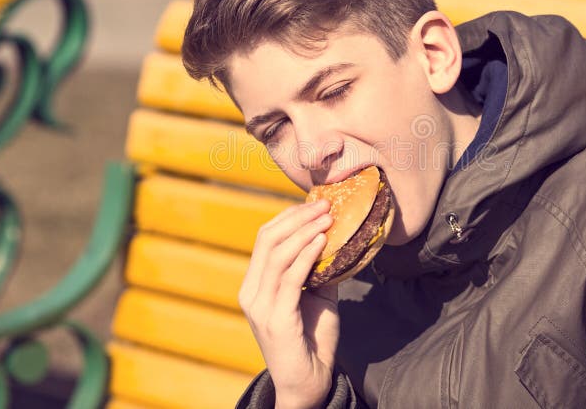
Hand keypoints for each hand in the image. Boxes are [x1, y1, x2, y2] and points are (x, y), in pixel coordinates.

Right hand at [239, 199, 338, 408]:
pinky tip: (323, 242)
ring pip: (277, 255)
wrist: (308, 382)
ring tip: (328, 219)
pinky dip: (307, 255)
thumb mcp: (314, 295)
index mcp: (254, 285)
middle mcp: (251, 293)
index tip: (315, 204)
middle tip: (324, 206)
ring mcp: (260, 307)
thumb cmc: (311, 338)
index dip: (288, 217)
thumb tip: (334, 236)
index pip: (264, 238)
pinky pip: (290, 279)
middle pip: (267, 240)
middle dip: (297, 218)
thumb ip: (316, 268)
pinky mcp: (276, 320)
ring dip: (305, 232)